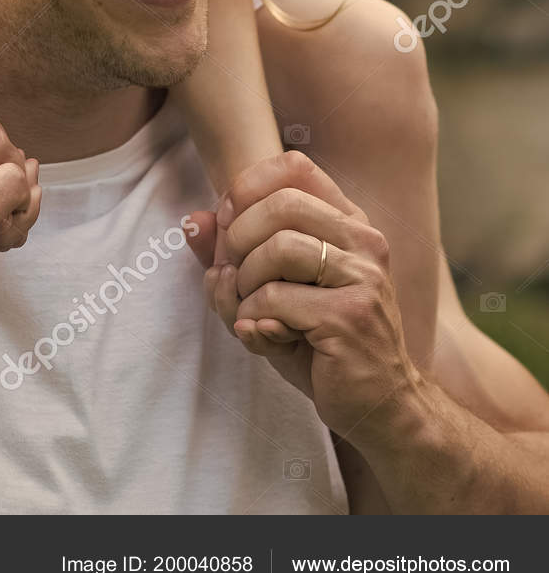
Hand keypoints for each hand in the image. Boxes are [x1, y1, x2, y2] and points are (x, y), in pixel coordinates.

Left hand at [184, 151, 421, 441]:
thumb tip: (192, 220)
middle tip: (233, 275)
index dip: (246, 187)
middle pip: (279, 204)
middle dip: (237, 239)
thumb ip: (232, 253)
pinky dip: (251, 318)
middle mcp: (363, 241)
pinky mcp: (349, 316)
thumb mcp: (273, 289)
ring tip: (249, 309)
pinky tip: (264, 335)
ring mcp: (362, 277)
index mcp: (349, 223)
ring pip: (277, 249)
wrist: (381, 406)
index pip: (293, 166)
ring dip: (244, 283)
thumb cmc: (321, 342)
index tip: (228, 224)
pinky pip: (275, 299)